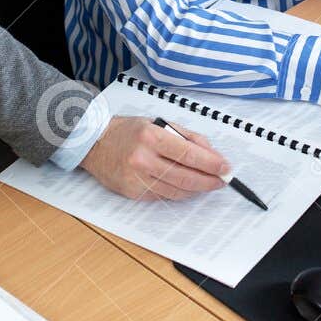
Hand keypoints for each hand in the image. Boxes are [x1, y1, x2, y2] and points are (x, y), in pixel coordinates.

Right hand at [79, 115, 229, 200]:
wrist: (95, 144)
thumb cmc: (129, 131)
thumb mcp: (159, 124)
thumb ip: (187, 137)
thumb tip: (212, 155)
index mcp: (151, 136)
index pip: (188, 154)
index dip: (211, 163)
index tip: (226, 168)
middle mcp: (143, 158)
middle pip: (185, 177)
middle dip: (209, 180)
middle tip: (223, 180)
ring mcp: (136, 178)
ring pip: (176, 191)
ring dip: (197, 189)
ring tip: (208, 184)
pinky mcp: (133, 192)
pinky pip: (164, 196)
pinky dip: (179, 193)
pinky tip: (188, 187)